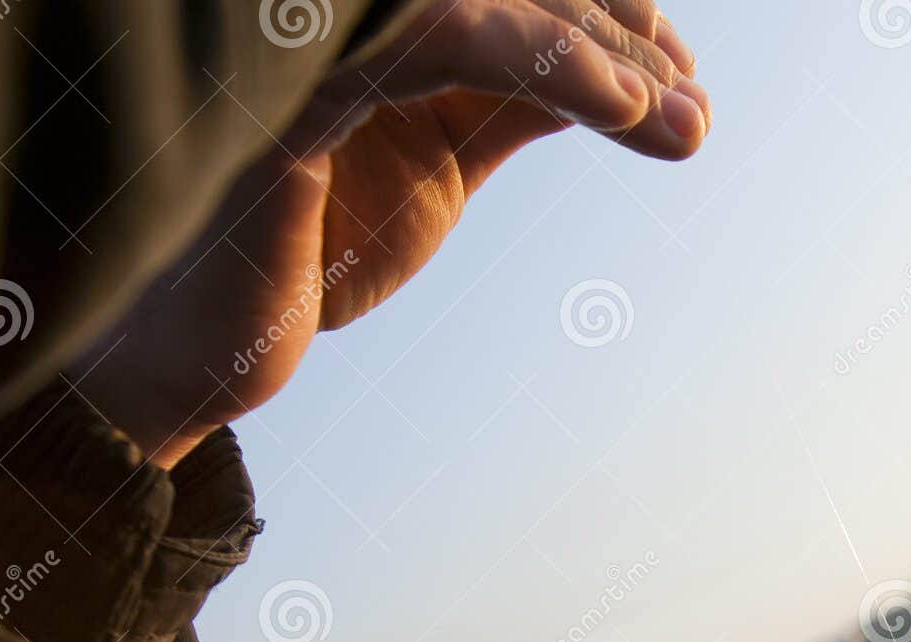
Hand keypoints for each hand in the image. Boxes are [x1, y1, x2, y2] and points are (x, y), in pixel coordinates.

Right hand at [67, 1, 709, 467]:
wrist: (215, 340)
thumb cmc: (321, 246)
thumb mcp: (442, 163)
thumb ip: (514, 107)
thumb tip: (633, 86)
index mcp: (383, 21)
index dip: (606, 15)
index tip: (682, 80)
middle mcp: (350, 13)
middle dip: (619, 38)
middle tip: (695, 103)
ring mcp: (321, 38)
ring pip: (486, 3)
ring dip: (598, 52)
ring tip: (678, 112)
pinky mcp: (300, 88)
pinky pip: (439, 41)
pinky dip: (541, 59)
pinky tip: (619, 105)